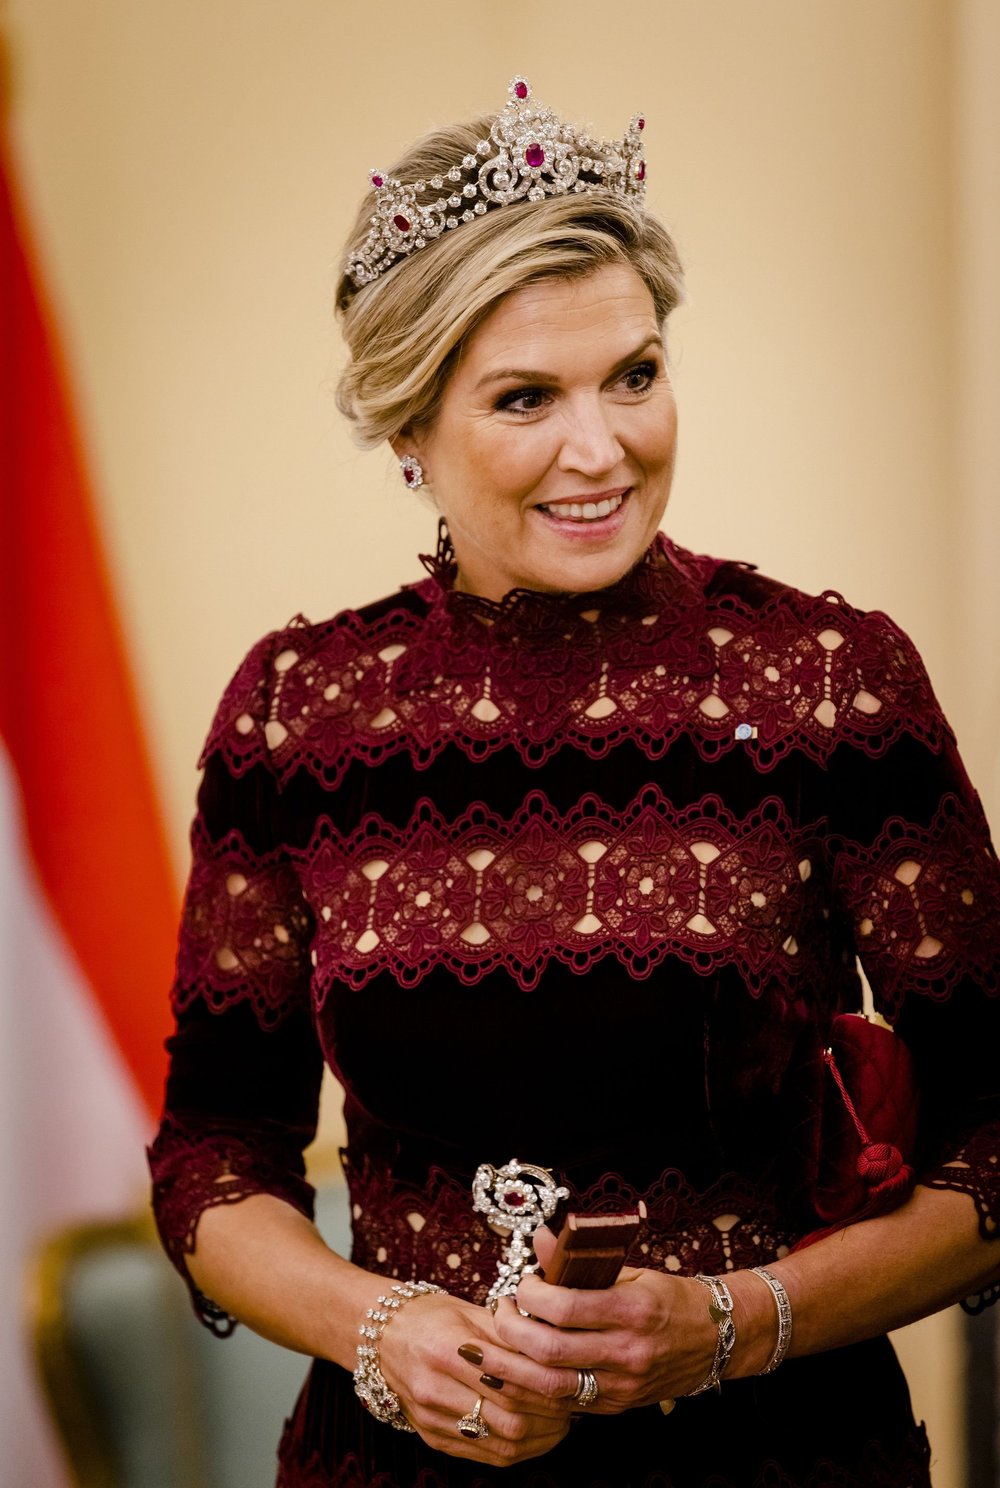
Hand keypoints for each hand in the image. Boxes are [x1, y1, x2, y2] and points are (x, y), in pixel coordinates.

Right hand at [377, 1287, 572, 1464]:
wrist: (382, 1337)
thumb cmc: (431, 1317)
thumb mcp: (470, 1312)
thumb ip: (510, 1334)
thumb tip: (557, 1348)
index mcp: (447, 1348)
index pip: (512, 1379)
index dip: (549, 1384)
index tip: (572, 1376)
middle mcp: (435, 1388)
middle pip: (510, 1419)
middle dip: (551, 1415)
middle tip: (575, 1401)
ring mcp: (432, 1419)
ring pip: (501, 1443)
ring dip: (540, 1437)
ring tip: (562, 1419)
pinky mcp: (432, 1438)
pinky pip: (484, 1455)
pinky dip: (517, 1449)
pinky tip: (536, 1433)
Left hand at [474, 1227, 720, 1412]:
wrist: (716, 1339)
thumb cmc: (671, 1297)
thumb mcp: (631, 1270)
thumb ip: (581, 1260)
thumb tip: (539, 1239)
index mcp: (632, 1309)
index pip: (565, 1307)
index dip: (531, 1295)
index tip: (522, 1283)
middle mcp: (627, 1351)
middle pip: (550, 1351)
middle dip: (511, 1331)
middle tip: (499, 1311)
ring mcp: (622, 1384)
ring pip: (551, 1386)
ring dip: (513, 1368)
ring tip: (495, 1345)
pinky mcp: (617, 1405)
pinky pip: (566, 1402)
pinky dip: (536, 1387)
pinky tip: (519, 1369)